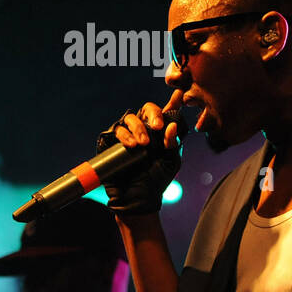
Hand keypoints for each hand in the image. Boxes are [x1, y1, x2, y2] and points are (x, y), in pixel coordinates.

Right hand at [95, 90, 184, 214]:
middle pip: (147, 109)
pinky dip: (125, 136)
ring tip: (144, 144)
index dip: (174, 100)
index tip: (180, 93)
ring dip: (139, 128)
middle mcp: (144, 129)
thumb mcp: (171, 160)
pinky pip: (117, 131)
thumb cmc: (157, 179)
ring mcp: (127, 135)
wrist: (139, 198)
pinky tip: (132, 145)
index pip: (168, 111)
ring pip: (131, 118)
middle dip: (154, 114)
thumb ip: (174, 142)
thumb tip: (170, 125)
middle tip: (159, 127)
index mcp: (161, 131)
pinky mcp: (112, 142)